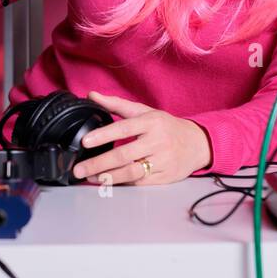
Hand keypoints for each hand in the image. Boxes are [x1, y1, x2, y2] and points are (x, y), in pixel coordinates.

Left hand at [72, 91, 212, 185]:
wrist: (197, 143)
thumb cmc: (166, 126)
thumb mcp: (145, 111)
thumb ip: (117, 104)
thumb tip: (92, 95)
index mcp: (152, 122)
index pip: (124, 128)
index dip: (104, 135)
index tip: (85, 142)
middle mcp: (158, 142)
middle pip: (124, 155)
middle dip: (98, 164)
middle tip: (79, 169)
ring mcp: (162, 161)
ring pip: (131, 173)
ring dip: (108, 177)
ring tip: (91, 177)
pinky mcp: (165, 177)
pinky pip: (139, 183)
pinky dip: (122, 183)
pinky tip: (109, 181)